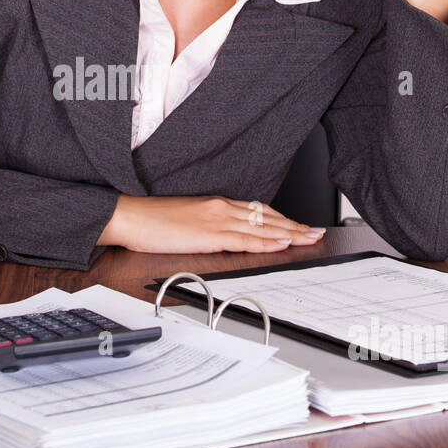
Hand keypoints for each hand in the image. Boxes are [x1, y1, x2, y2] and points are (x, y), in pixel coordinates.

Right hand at [98, 194, 324, 254]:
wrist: (130, 216)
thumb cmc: (151, 220)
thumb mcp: (186, 219)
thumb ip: (208, 226)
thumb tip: (225, 237)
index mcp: (215, 203)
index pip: (257, 210)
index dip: (282, 218)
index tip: (299, 224)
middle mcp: (220, 208)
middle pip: (266, 216)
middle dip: (294, 225)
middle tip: (317, 231)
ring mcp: (216, 220)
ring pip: (261, 228)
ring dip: (289, 234)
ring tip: (309, 239)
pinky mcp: (209, 234)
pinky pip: (244, 240)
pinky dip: (265, 242)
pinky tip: (281, 244)